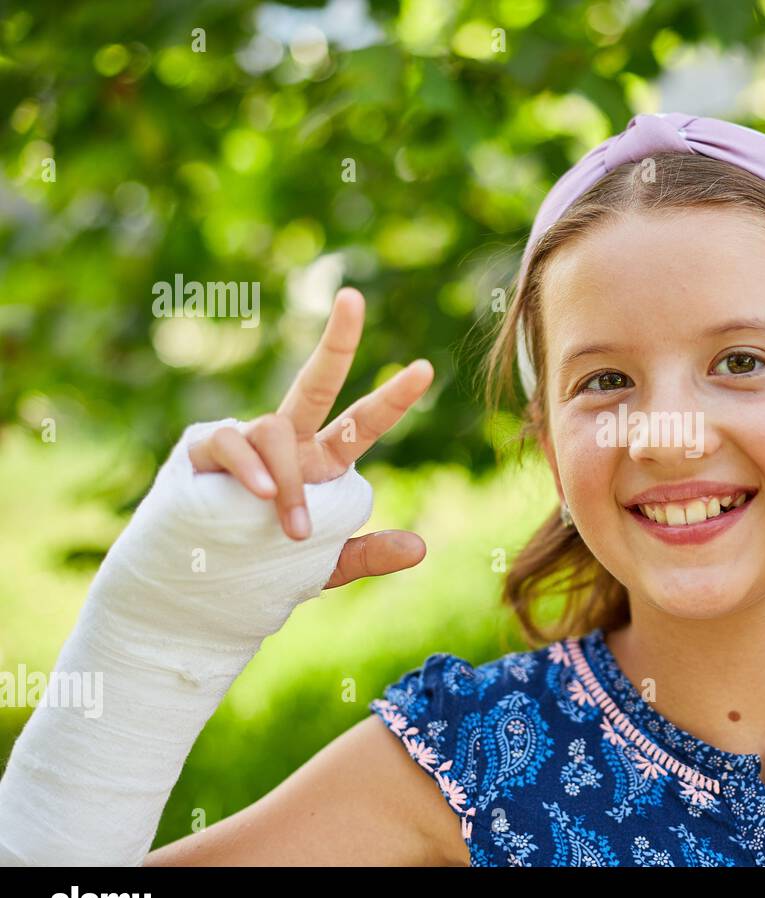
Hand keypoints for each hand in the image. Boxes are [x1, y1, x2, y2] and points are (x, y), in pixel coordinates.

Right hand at [187, 287, 433, 587]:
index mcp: (323, 463)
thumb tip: (420, 549)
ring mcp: (246, 441)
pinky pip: (230, 444)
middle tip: (352, 298)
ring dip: (291, 482)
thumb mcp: (325, 568)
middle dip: (335, 342)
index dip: (392, 398)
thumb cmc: (262, 567)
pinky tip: (264, 493)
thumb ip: (367, 556)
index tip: (426, 368)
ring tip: (293, 530)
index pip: (362, 424)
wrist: (195, 590)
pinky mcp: (203, 450)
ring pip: (275, 431)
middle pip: (315, 384)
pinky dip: (250, 469)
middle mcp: (289, 442)